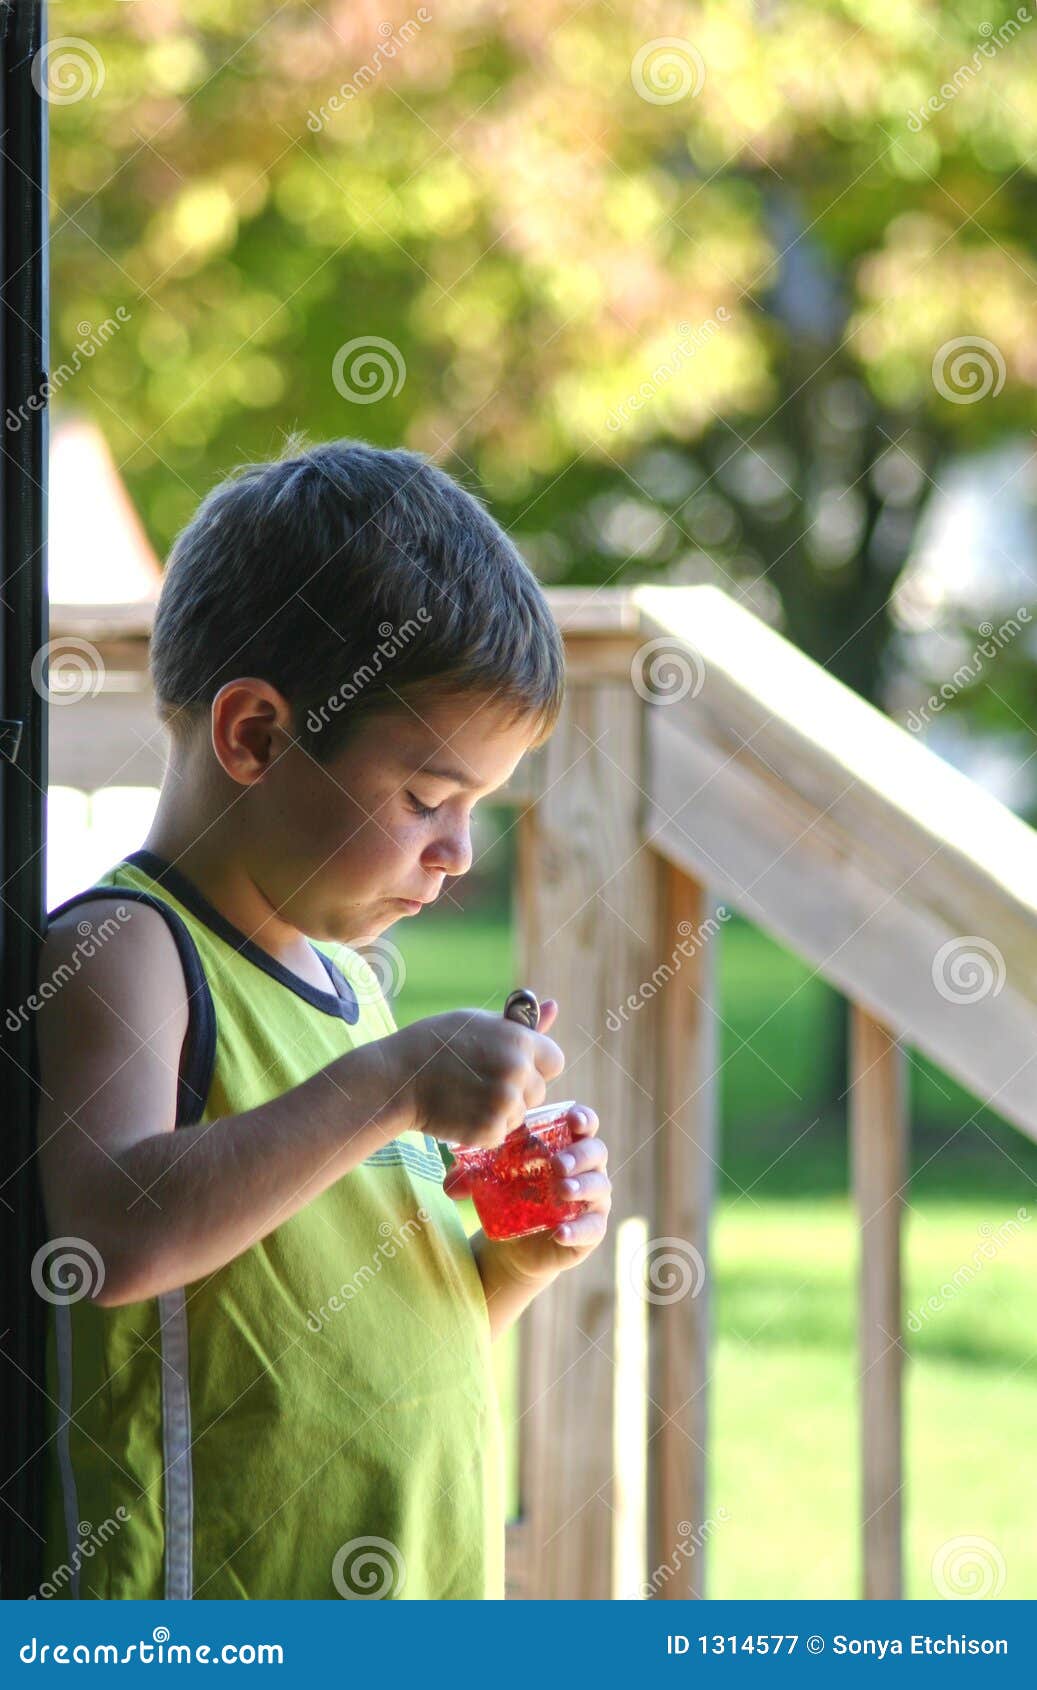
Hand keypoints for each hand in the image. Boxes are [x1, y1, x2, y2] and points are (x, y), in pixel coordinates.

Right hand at [387, 999, 564, 1149]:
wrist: (398, 1076)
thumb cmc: (438, 1042)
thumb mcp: (481, 1021)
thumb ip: (522, 1023)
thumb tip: (553, 1006)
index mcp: (520, 1041)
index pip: (555, 1061)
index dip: (536, 1065)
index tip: (513, 1065)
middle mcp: (517, 1073)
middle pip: (540, 1090)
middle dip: (519, 1090)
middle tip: (483, 1080)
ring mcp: (504, 1105)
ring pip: (521, 1114)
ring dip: (502, 1111)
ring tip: (469, 1094)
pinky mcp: (488, 1131)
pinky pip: (501, 1134)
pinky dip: (485, 1129)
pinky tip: (463, 1111)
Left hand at [444, 1102, 610, 1283]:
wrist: (514, 1244)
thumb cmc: (509, 1196)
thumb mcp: (490, 1180)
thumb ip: (470, 1176)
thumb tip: (451, 1184)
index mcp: (566, 1146)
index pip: (585, 1124)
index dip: (584, 1118)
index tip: (572, 1119)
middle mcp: (586, 1169)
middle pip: (597, 1152)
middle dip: (580, 1154)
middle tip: (557, 1163)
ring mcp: (591, 1200)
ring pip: (600, 1186)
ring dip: (583, 1186)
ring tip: (562, 1190)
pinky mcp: (590, 1231)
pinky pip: (594, 1228)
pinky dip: (578, 1229)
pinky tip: (560, 1232)